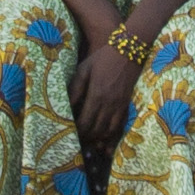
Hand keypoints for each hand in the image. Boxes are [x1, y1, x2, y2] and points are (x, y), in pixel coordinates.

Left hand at [73, 22, 150, 146]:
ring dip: (98, 140)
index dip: (76, 132)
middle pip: (96, 130)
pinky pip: (120, 126)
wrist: (129, 50)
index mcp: (97, 95)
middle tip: (76, 141)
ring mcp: (120, 106)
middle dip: (85, 138)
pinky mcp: (127, 105)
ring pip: (108, 132)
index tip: (69, 134)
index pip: (85, 122)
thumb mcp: (84, 69)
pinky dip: (112, 137)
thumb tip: (65, 106)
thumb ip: (75, 89)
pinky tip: (106, 144)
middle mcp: (109, 104)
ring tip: (88, 143)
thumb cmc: (102, 59)